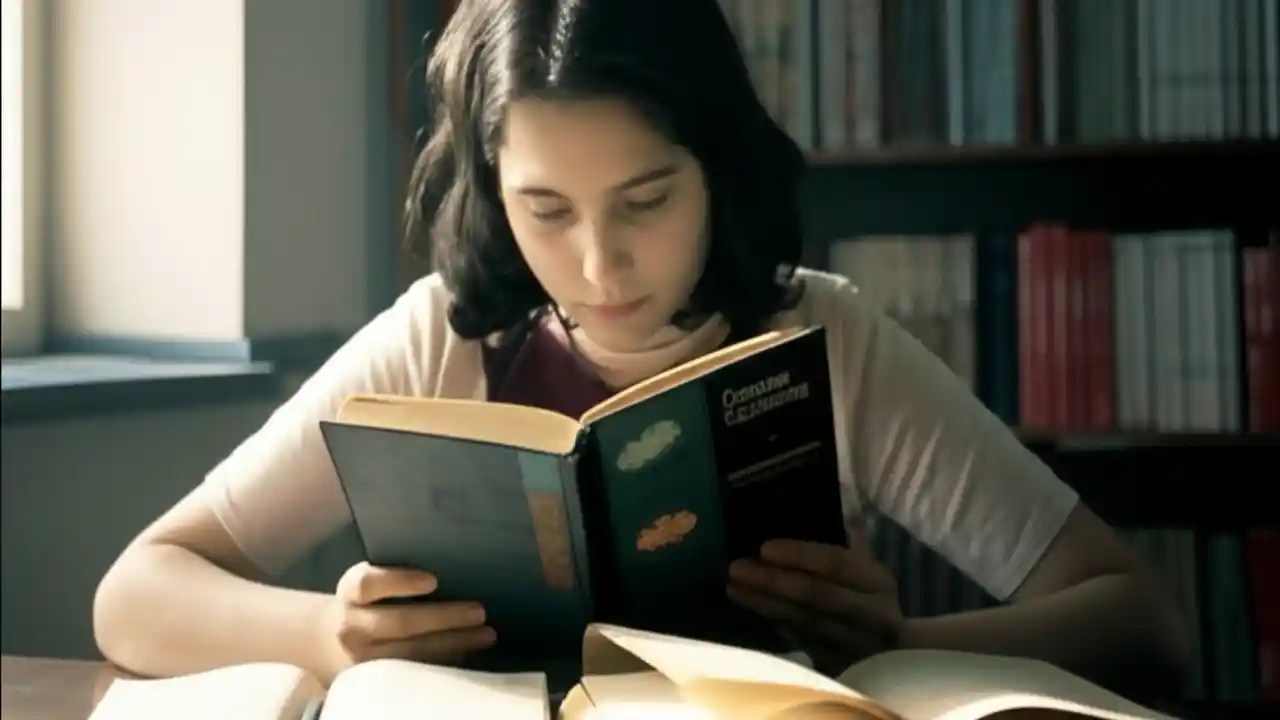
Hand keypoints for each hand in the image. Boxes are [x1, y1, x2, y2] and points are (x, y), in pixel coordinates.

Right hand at [318, 561, 495, 679]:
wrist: (336, 636)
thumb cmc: (370, 598)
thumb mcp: (372, 577)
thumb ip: (398, 568)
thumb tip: (453, 559)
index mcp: (351, 591)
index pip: (369, 585)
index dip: (400, 582)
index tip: (433, 581)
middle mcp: (352, 626)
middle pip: (399, 622)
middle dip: (443, 618)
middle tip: (479, 611)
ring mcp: (363, 657)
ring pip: (411, 652)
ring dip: (453, 643)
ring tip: (485, 634)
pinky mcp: (378, 678)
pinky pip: (416, 670)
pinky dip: (447, 659)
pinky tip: (470, 649)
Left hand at [727, 537, 902, 675]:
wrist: (895, 651)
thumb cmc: (869, 595)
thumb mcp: (865, 566)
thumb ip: (846, 538)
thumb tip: (829, 495)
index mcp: (879, 582)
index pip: (838, 565)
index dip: (802, 555)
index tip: (765, 548)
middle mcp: (873, 615)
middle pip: (818, 597)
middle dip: (774, 581)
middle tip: (736, 568)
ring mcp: (856, 645)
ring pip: (805, 623)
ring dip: (765, 605)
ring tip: (733, 588)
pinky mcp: (839, 666)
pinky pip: (801, 642)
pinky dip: (774, 624)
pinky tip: (751, 609)